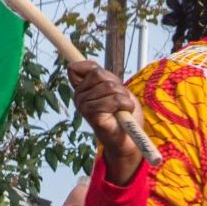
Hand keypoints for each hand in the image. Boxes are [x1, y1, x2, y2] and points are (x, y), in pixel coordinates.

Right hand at [68, 59, 142, 185]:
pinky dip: (125, 105)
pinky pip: (112, 100)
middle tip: (120, 99)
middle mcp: (78, 97)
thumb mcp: (114, 86)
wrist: (128, 138)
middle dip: (116, 85)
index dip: (95, 70)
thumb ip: (103, 75)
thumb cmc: (122, 112)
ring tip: (122, 108)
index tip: (108, 83)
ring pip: (108, 87)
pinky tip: (124, 113)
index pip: (78, 67)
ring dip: (123, 97)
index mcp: (81, 88)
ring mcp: (83, 106)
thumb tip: (89, 67)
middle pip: (98, 74)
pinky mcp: (93, 116)